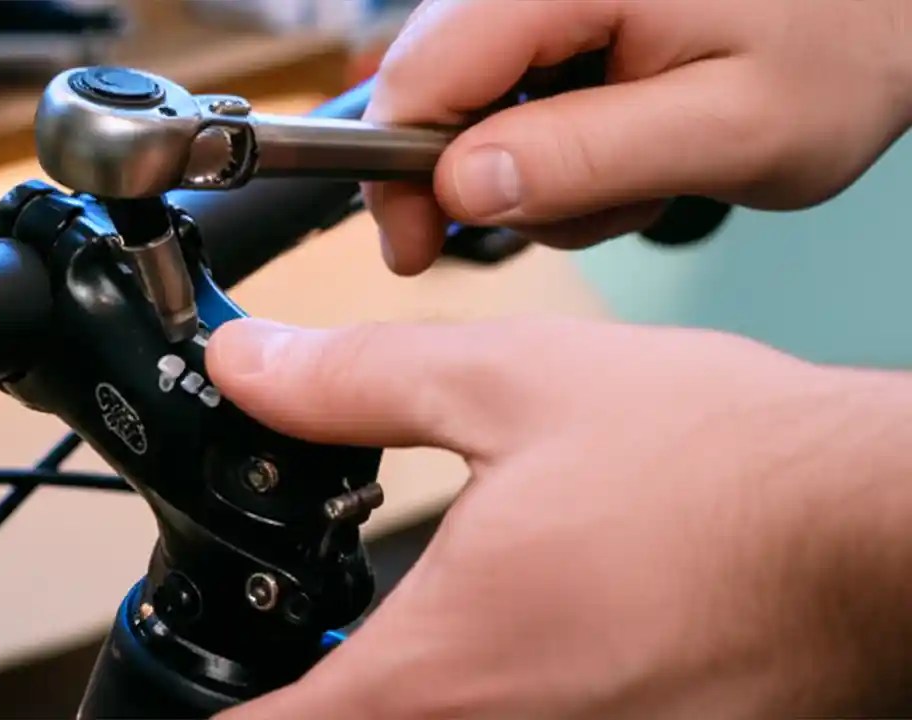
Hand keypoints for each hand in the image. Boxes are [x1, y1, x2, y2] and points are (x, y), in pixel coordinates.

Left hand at [206, 316, 911, 718]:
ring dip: (406, 698)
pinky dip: (491, 699)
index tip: (219, 678)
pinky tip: (526, 640)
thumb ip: (356, 382)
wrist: (879, 530)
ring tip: (425, 626)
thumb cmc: (725, 467)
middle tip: (313, 644)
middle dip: (316, 698)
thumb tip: (250, 364)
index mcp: (442, 670)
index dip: (222, 708)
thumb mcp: (511, 385)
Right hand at [364, 0, 911, 272]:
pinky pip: (516, 76)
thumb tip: (461, 188)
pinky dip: (556, 130)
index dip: (399, 172)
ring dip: (534, 159)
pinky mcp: (567, 0)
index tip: (417, 249)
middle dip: (482, 172)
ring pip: (474, 89)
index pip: (421, 73)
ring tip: (634, 170)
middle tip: (578, 211)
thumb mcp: (729, 129)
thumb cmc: (845, 48)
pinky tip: (626, 136)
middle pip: (434, 80)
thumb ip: (588, 159)